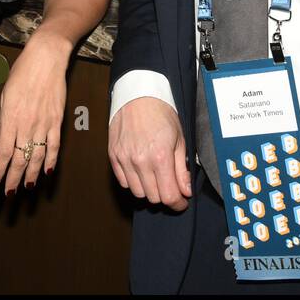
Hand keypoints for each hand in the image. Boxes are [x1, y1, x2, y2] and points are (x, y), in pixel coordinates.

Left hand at [0, 31, 69, 193]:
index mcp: (11, 118)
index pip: (4, 151)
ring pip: (37, 156)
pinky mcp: (57, 120)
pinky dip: (51, 160)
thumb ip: (2, 121)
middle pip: (20, 158)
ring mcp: (44, 123)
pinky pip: (54, 145)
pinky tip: (47, 172)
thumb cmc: (23, 73)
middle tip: (9, 193)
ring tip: (27, 188)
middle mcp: (27, 124)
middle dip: (14, 178)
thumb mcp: (5, 95)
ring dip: (31, 174)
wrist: (47, 58)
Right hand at [108, 96, 191, 210]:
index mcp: (160, 156)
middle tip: (170, 186)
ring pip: (137, 192)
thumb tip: (185, 190)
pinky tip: (141, 171)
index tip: (180, 202)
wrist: (138, 96)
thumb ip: (181, 168)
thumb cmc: (160, 113)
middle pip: (153, 197)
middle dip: (164, 195)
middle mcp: (141, 160)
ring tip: (155, 177)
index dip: (177, 203)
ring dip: (148, 190)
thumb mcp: (179, 139)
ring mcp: (125, 159)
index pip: (168, 196)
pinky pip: (123, 182)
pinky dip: (133, 181)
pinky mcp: (114, 156)